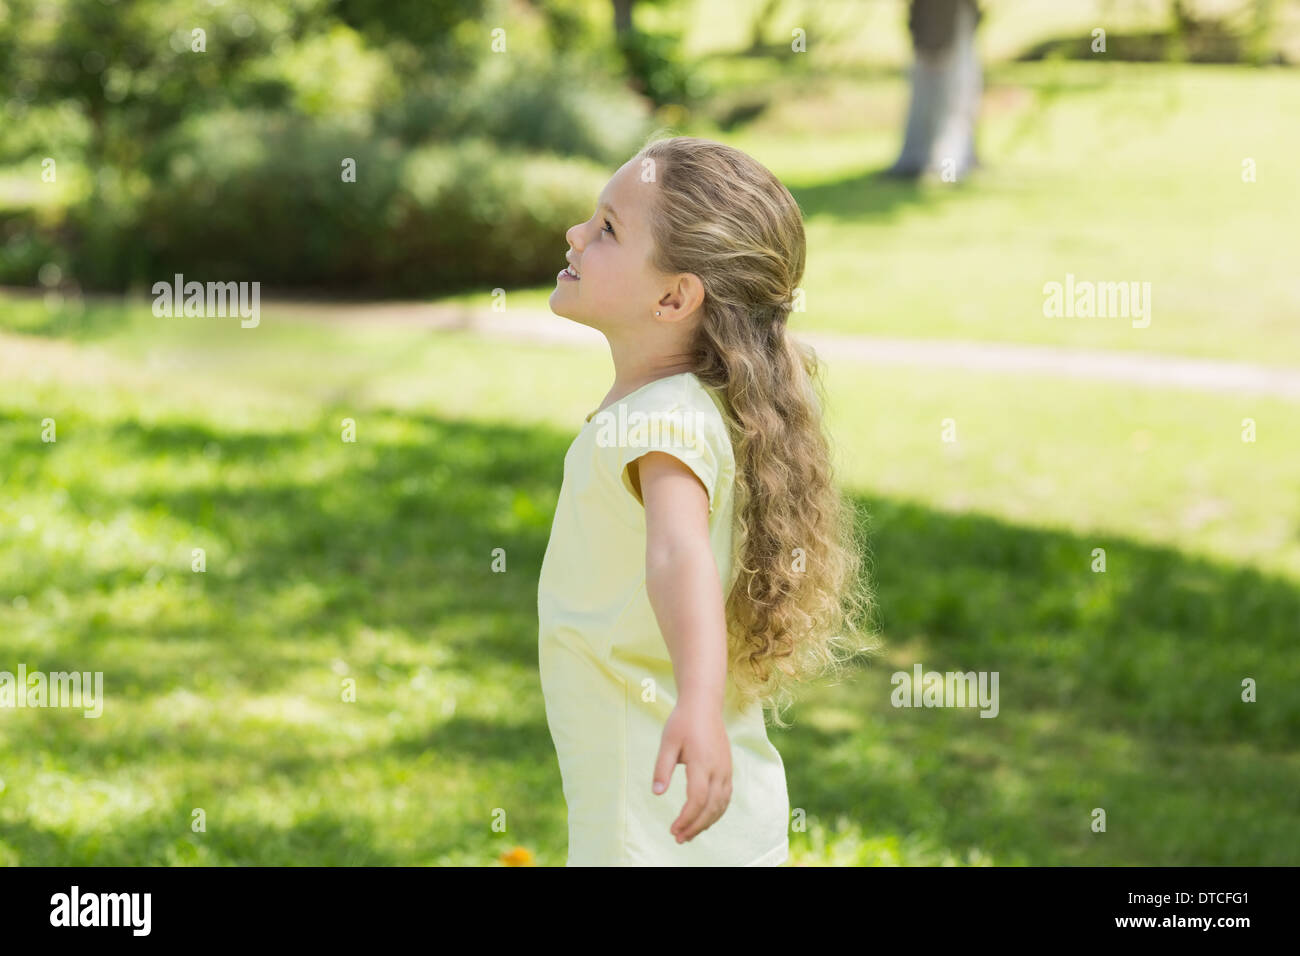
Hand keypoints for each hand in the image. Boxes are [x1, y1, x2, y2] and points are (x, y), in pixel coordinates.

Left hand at [652, 698, 732, 842]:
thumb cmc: (682, 722)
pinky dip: (716, 812)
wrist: (704, 705)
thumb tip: (657, 793)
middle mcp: (718, 769)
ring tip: (689, 834)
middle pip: (711, 807)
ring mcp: (726, 769)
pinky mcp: (728, 769)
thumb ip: (662, 768)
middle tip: (678, 838)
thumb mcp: (667, 742)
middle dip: (695, 826)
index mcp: (702, 762)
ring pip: (721, 805)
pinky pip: (726, 797)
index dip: (686, 818)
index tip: (673, 829)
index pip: (697, 799)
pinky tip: (703, 819)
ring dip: (706, 823)